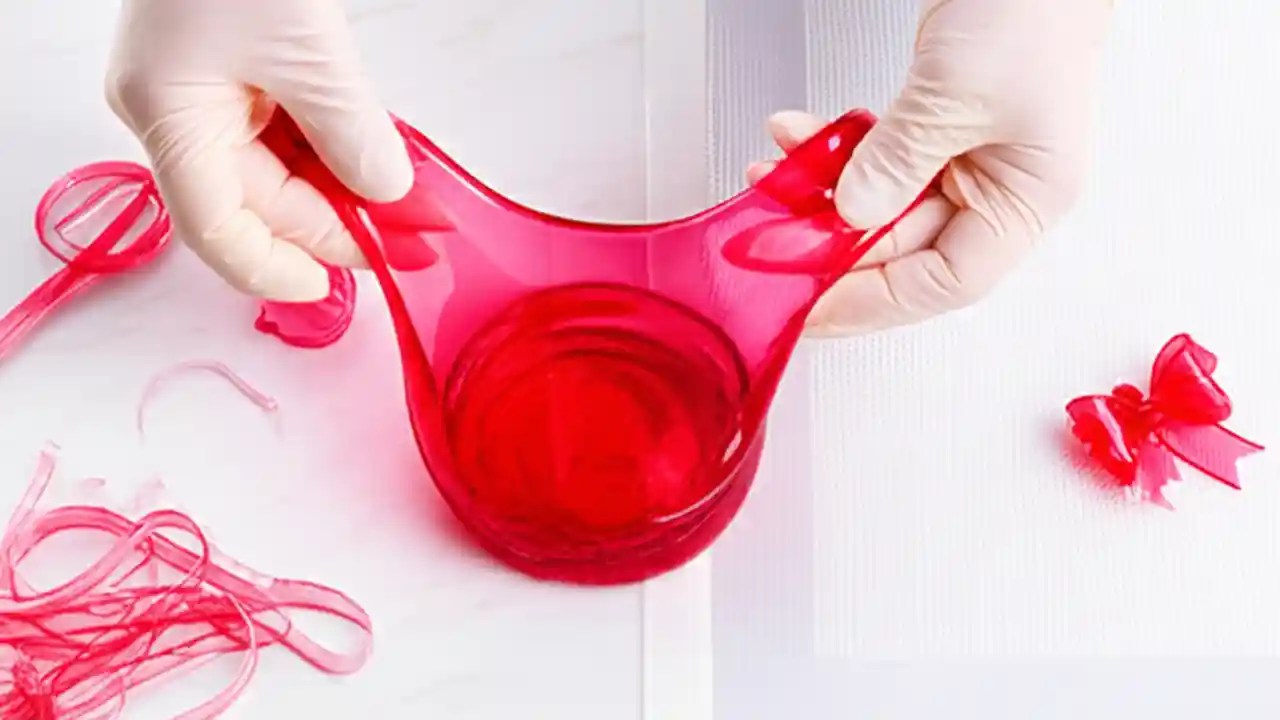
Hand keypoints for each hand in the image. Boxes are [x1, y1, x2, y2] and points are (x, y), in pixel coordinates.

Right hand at [105, 0, 412, 301]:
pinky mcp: (231, 69)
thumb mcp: (308, 51)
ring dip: (334, 188)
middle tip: (400, 239)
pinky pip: (281, 129)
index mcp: (167, 117)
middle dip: (328, 223)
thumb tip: (385, 195)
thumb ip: (349, 133)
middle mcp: (173, 113)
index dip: (280, 269)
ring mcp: (200, 91)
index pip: (219, 231)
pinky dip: (328, 147)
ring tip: (398, 204)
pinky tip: (370, 159)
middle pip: (253, 203)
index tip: (341, 284)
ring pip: (272, 169)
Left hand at [749, 0, 1111, 335]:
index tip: (811, 306)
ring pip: (881, 203)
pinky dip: (835, 152)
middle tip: (772, 246)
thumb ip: (896, 163)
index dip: (872, 300)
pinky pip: (877, 160)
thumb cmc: (1029, 9)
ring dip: (823, 194)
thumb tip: (848, 219)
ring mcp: (967, 157)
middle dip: (833, 242)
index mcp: (1027, 200)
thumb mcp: (953, 95)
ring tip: (773, 179)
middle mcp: (1000, 188)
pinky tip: (797, 136)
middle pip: (904, 247)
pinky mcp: (937, 126)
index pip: (943, 282)